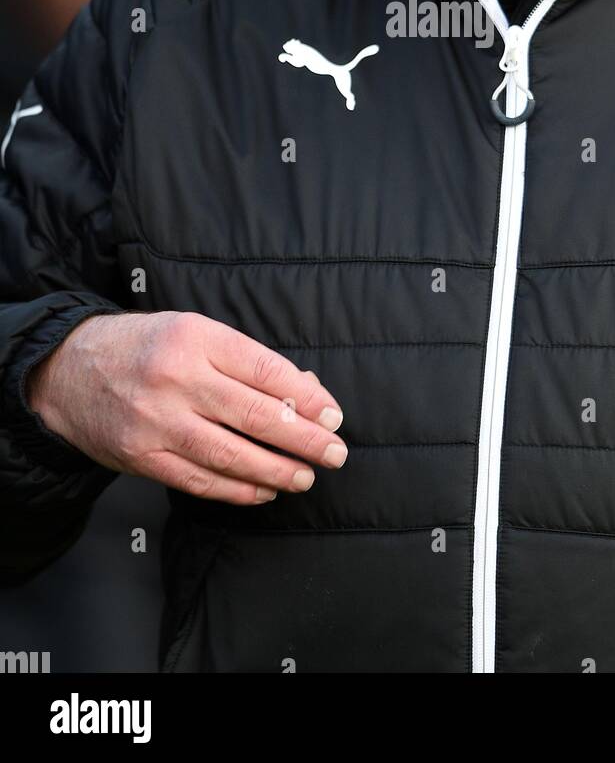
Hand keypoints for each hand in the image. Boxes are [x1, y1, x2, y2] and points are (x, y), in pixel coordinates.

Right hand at [25, 311, 346, 504]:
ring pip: (230, 454)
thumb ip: (246, 361)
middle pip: (255, 414)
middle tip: (335, 453)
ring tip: (306, 477)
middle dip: (304, 439)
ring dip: (277, 471)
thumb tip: (306, 392)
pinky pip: (200, 481)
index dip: (306, 397)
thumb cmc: (146, 347)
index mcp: (195, 337)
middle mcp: (176, 378)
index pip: (265, 370)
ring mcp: (156, 421)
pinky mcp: (142, 457)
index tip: (333, 415)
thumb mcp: (194, 332)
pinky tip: (264, 491)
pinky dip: (238, 490)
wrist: (69, 371)